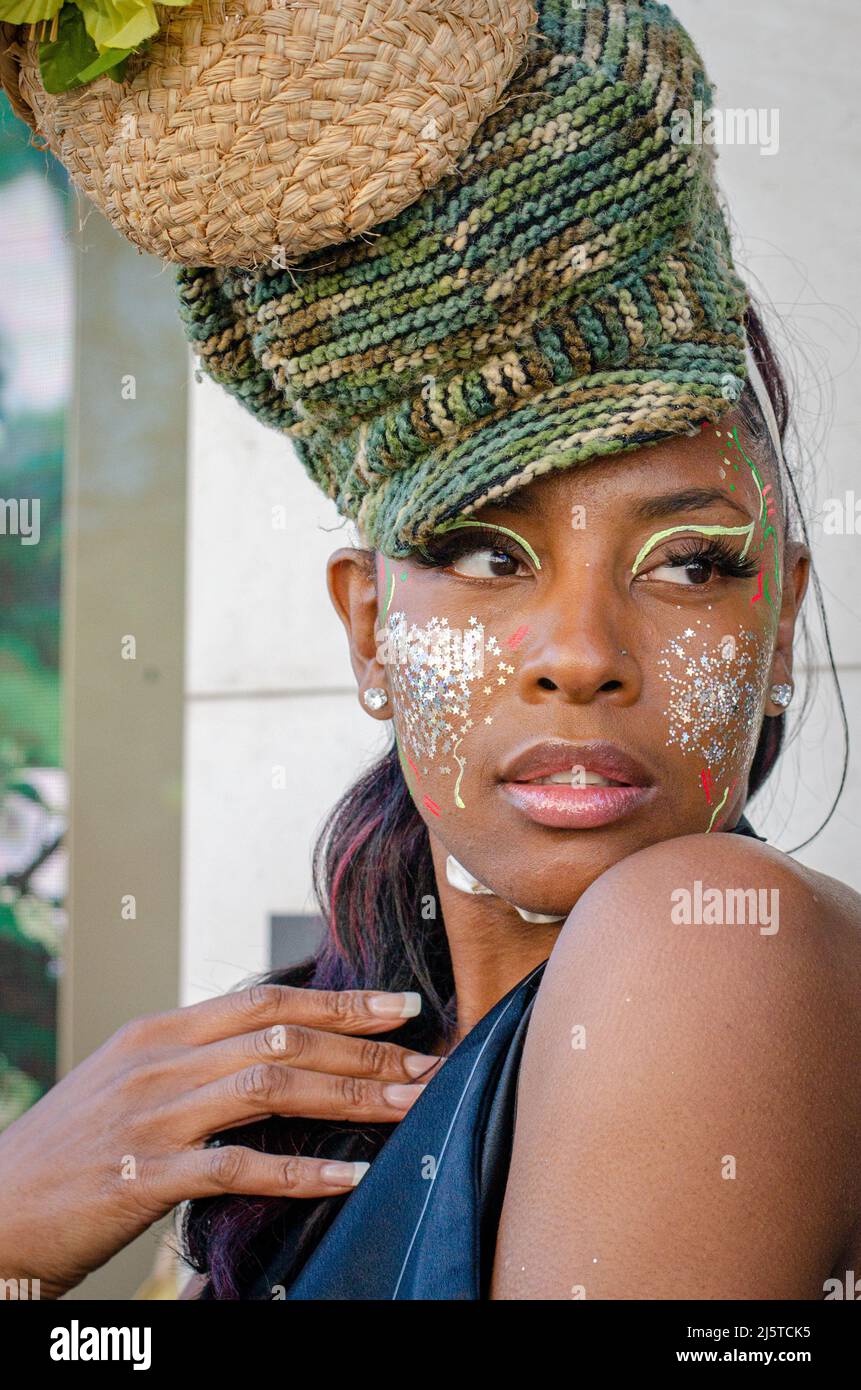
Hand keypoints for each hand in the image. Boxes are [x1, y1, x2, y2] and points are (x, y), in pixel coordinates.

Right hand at [0, 984, 441, 1297]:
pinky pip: (238, 1167)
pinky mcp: (144, 1176)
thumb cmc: (72, 1149)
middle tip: (429, 1060)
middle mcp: (160, 1062)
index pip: (267, 1000)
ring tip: (411, 1106)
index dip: (339, 1001)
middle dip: (366, 1049)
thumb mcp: (131, 1083)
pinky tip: (349, 1176)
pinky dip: (301, 1171)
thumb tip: (279, 1052)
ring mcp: (152, 1117)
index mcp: (160, 1033)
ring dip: (352, 1097)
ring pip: (273, 1088)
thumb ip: (197, 1062)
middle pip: (284, 1039)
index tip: (400, 1005)